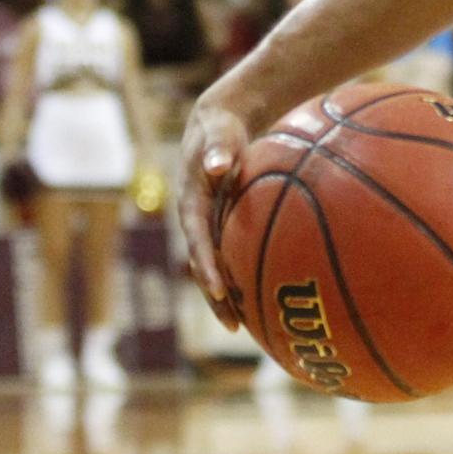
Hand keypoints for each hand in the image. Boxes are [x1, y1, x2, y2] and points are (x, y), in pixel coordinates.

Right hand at [178, 94, 250, 329]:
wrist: (214, 125)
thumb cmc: (219, 129)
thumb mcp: (218, 135)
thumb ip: (219, 151)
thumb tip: (218, 166)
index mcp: (190, 203)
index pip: (197, 241)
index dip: (207, 267)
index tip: (220, 291)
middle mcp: (195, 220)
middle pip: (203, 266)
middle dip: (216, 297)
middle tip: (233, 326)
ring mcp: (207, 225)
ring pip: (214, 267)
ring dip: (226, 296)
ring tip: (246, 327)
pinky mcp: (220, 224)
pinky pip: (229, 255)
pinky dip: (240, 275)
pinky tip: (262, 297)